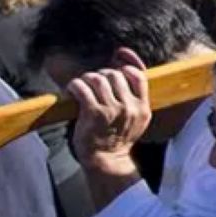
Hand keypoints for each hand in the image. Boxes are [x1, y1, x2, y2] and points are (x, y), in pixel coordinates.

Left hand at [68, 57, 151, 172]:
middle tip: (93, 83)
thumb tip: (125, 66)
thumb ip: (135, 97)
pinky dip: (76, 85)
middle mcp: (130, 108)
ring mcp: (112, 111)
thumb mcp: (136, 119)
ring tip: (83, 85)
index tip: (117, 55)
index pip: (138, 75)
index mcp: (143, 107)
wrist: (106, 161)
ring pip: (99, 79)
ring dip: (88, 79)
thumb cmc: (117, 138)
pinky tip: (73, 89)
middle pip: (116, 75)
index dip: (128, 61)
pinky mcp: (94, 114)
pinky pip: (83, 89)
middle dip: (102, 75)